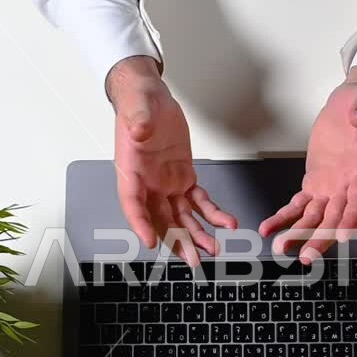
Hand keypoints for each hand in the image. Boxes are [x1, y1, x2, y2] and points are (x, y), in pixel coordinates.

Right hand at [108, 57, 236, 265]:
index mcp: (131, 172)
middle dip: (177, 241)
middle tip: (193, 259)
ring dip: (197, 234)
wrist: (149, 97)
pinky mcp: (183, 177)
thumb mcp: (136, 108)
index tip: (150, 242)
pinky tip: (226, 222)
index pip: (133, 204)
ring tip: (214, 248)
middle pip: (161, 220)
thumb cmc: (137, 104)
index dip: (140, 225)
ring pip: (182, 217)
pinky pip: (199, 200)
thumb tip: (140, 130)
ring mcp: (166, 184)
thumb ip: (138, 121)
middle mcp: (148, 184)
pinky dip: (212, 213)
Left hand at [259, 67, 356, 263]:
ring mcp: (331, 189)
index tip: (342, 235)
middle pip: (336, 218)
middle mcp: (348, 186)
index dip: (352, 219)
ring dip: (298, 233)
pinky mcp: (315, 185)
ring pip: (315, 218)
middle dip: (320, 237)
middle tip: (306, 254)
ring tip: (280, 245)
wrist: (351, 108)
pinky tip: (270, 228)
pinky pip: (299, 206)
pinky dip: (284, 218)